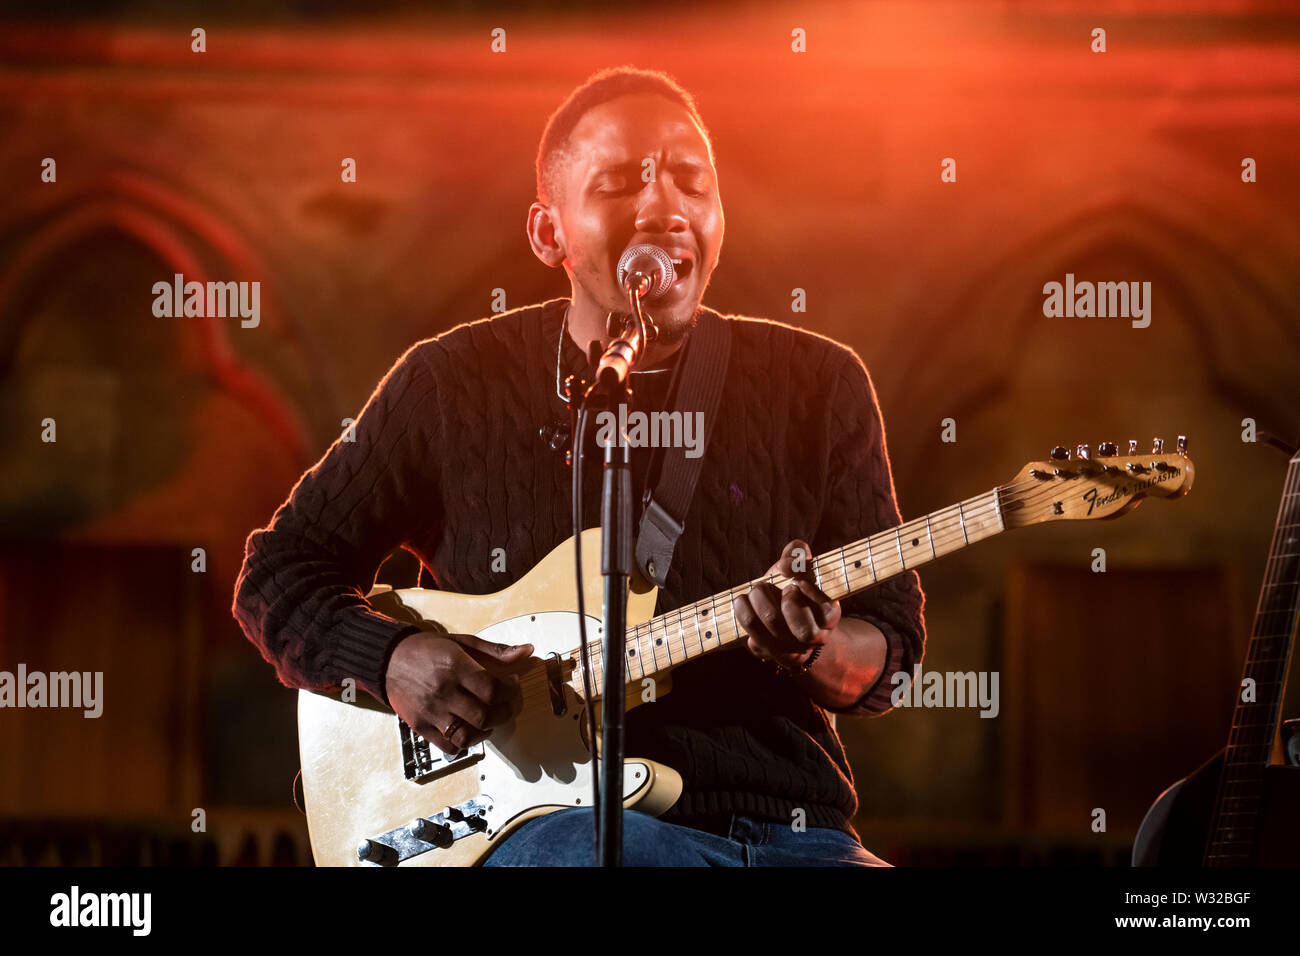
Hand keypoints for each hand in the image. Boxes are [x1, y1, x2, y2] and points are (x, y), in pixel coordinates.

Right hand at [384, 632, 533, 754]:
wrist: (387, 659)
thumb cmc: (427, 649)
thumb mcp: (461, 642)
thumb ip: (495, 650)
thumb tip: (526, 651)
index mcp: (454, 667)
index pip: (492, 689)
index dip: (509, 692)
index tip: (512, 688)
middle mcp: (443, 692)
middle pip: (483, 715)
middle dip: (503, 714)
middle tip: (506, 707)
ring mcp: (430, 712)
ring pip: (467, 736)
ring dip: (485, 732)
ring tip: (489, 721)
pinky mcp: (420, 726)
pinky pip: (448, 746)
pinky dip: (464, 744)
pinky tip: (469, 730)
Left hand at [731, 538, 840, 670]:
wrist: (783, 617)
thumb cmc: (794, 589)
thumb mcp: (800, 571)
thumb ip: (798, 555)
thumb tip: (796, 552)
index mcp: (829, 617)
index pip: (827, 612)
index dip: (809, 593)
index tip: (797, 581)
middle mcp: (813, 638)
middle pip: (803, 630)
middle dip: (787, 602)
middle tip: (780, 588)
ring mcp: (790, 649)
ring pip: (774, 631)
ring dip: (760, 602)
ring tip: (756, 590)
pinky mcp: (766, 651)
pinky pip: (753, 638)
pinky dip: (744, 614)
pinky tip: (742, 602)